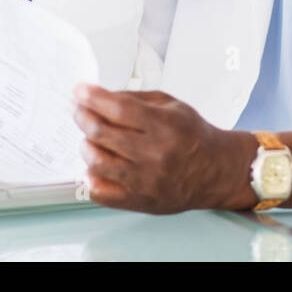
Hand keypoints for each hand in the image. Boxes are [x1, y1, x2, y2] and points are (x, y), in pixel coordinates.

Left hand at [72, 83, 255, 212]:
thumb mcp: (171, 105)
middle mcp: (155, 154)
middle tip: (77, 108)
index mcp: (164, 126)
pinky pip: (100, 191)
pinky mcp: (139, 201)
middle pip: (102, 133)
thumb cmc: (192, 136)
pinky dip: (91, 176)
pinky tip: (95, 165)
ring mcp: (145, 181)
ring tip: (89, 138)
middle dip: (82, 116)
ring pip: (97, 161)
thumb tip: (99, 97)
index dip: (92, 98)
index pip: (118, 109)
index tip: (79, 90)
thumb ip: (135, 99)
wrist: (215, 171)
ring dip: (86, 145)